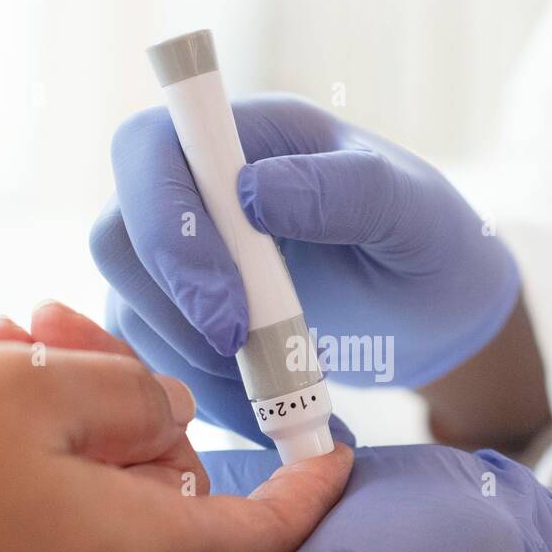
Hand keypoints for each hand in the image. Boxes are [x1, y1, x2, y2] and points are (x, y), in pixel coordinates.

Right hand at [0, 301, 352, 551]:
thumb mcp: (43, 390)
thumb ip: (132, 393)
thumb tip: (173, 407)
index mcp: (141, 548)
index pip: (262, 530)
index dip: (305, 485)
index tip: (331, 445)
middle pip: (164, 486)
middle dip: (127, 397)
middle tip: (69, 324)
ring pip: (94, 485)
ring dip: (68, 407)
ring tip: (9, 335)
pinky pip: (48, 510)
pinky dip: (35, 448)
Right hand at [89, 94, 519, 442]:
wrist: (432, 311)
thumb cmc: (430, 244)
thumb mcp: (413, 213)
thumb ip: (348, 191)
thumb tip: (255, 192)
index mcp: (246, 136)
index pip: (150, 150)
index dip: (164, 225)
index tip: (228, 308)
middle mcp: (196, 187)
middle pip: (118, 233)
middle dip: (170, 306)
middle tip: (238, 356)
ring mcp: (184, 254)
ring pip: (131, 305)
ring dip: (189, 362)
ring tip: (278, 399)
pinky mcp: (184, 315)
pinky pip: (159, 356)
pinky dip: (204, 394)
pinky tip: (265, 415)